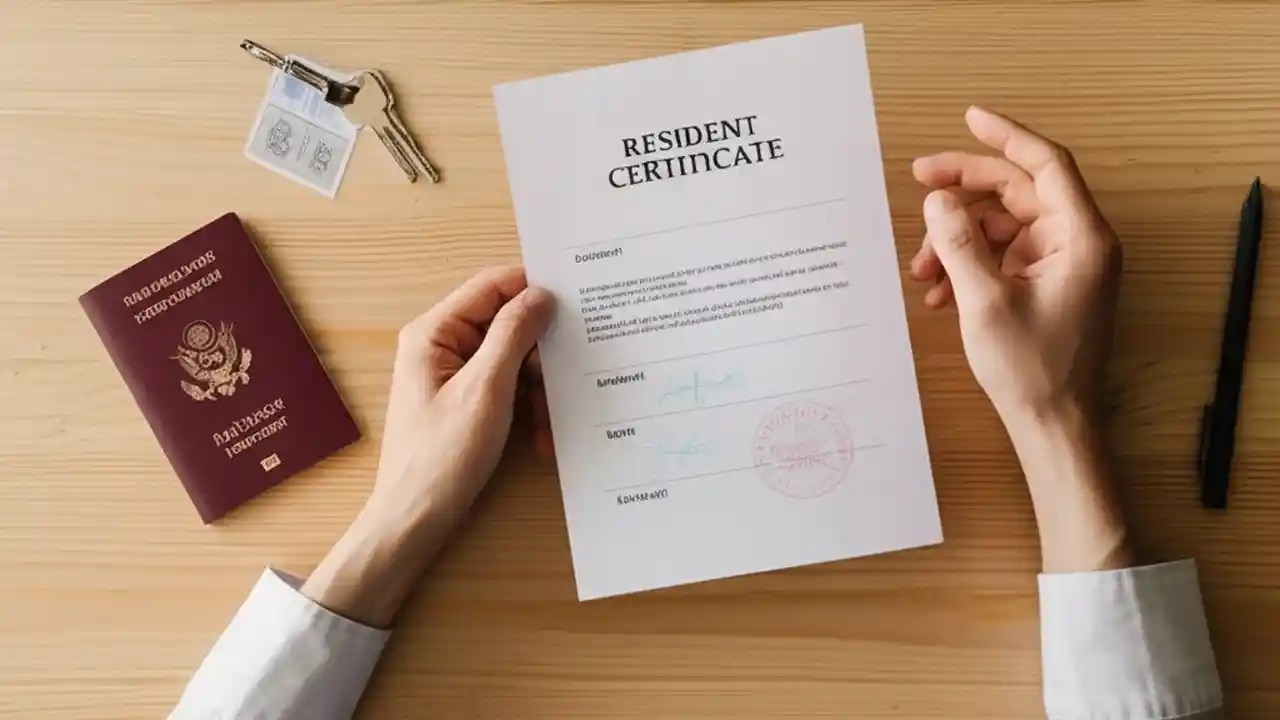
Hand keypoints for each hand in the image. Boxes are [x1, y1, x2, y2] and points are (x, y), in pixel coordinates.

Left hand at [303, 266, 553, 625]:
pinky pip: (510, 389)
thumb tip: (542, 294)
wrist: (415, 520)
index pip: (493, 286)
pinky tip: (539, 439)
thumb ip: (513, 334)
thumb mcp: (486, 390)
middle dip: (541, 356)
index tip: (578, 303)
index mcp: (435, 332)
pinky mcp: (468, 403)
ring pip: (515, 360)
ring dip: (539, 390)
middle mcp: (442, 346)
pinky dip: (529, 410)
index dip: (535, 289)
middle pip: (508, 325)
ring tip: (547, 425)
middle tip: (564, 382)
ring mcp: (455, 376)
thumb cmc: (442, 458)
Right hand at [911, 107, 1134, 571]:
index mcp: (1080, 238)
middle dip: (965, 189)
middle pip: (1018, 192)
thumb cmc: (1030, 370)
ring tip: (920, 268)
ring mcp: (1062, 265)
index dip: (1005, 136)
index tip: (968, 118)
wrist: (1055, 425)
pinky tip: (938, 291)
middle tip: (919, 181)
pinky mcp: (1047, 286)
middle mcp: (1077, 243)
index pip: (1045, 165)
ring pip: (1003, 227)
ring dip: (958, 239)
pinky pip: (1003, 256)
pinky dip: (969, 264)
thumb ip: (959, 243)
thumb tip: (938, 198)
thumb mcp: (984, 302)